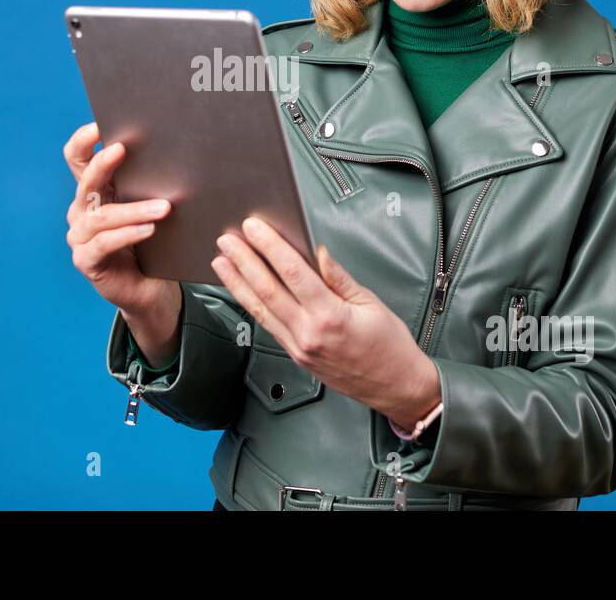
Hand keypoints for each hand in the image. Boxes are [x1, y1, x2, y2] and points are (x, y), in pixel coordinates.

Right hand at [62, 121, 178, 318]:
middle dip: (103, 163)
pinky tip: (149, 229)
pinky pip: (104, 244)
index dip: (82, 141)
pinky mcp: (86, 260)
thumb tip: (176, 147)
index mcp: (95, 190)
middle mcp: (81, 210)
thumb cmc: (153, 242)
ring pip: (101, 216)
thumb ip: (150, 182)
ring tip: (163, 207)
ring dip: (133, 209)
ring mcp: (80, 236)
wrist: (151, 287)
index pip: (77, 158)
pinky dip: (128, 234)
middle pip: (85, 181)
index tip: (100, 125)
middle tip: (123, 149)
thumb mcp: (149, 206)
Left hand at [210, 216, 441, 426]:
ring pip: (260, 310)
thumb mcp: (371, 302)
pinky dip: (251, 305)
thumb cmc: (389, 346)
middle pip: (267, 290)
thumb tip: (317, 252)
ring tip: (221, 263)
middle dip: (244, 261)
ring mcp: (299, 348)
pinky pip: (268, 326)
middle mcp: (309, 333)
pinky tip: (241, 290)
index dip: (270, 247)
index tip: (254, 228)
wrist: (395, 387)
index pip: (292, 272)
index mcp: (330, 316)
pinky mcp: (296, 356)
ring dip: (237, 284)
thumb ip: (339, 277)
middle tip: (227, 240)